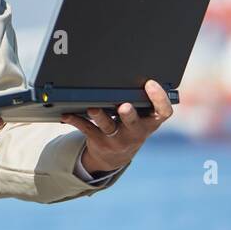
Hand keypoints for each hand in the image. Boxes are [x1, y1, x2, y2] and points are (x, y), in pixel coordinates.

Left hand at [60, 79, 174, 174]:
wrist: (115, 156)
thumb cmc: (129, 126)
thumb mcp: (141, 117)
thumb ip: (140, 100)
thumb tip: (128, 73)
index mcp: (150, 122)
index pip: (163, 112)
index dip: (159, 98)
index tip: (151, 83)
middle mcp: (136, 132)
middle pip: (134, 123)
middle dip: (129, 115)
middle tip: (124, 106)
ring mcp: (117, 139)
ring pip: (108, 127)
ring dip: (99, 117)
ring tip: (93, 108)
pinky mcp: (99, 141)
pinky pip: (86, 129)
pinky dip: (75, 120)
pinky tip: (67, 114)